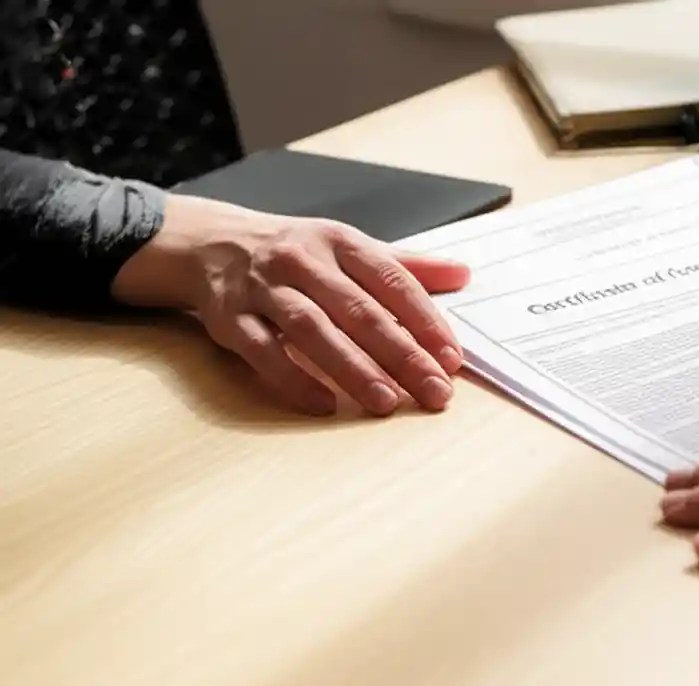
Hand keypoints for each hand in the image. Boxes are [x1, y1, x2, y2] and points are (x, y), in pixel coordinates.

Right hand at [111, 195, 469, 415]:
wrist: (208, 243)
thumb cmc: (293, 252)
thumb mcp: (347, 247)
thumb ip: (405, 267)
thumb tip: (463, 274)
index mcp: (340, 241)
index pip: (392, 281)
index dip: (425, 319)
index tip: (452, 358)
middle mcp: (302, 260)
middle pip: (359, 310)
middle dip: (401, 354)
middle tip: (433, 391)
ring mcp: (263, 288)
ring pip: (312, 329)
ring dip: (352, 367)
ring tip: (386, 402)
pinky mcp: (228, 317)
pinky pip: (263, 351)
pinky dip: (293, 379)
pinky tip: (324, 404)